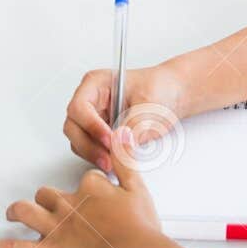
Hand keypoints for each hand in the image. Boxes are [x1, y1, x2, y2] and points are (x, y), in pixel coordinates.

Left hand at [0, 128, 165, 247]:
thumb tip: (121, 134)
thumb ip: (126, 158)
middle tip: (51, 206)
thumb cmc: (139, 228)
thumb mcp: (138, 187)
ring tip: (11, 212)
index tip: (100, 198)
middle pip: (49, 194)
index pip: (85, 180)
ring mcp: (56, 228)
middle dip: (48, 199)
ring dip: (17, 210)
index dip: (91, 189)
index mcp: (90, 188)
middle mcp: (68, 204)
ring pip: (27, 211)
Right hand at [63, 63, 187, 171]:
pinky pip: (92, 150)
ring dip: (94, 155)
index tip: (109, 139)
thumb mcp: (149, 104)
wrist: (173, 95)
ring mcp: (94, 119)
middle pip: (73, 127)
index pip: (79, 107)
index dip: (91, 126)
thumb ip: (133, 126)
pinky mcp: (102, 135)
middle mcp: (91, 101)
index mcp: (96, 84)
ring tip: (114, 164)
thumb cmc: (160, 88)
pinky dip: (100, 158)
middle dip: (89, 145)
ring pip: (79, 141)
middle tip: (109, 159)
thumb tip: (120, 147)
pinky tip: (115, 163)